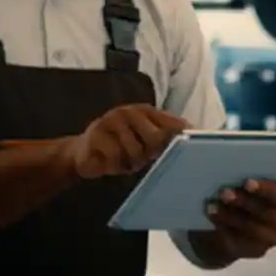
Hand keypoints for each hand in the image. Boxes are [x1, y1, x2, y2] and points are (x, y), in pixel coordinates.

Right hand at [63, 104, 187, 179]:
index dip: (183, 137)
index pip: (172, 123)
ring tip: (123, 160)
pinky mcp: (96, 134)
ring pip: (134, 151)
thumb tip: (192, 137)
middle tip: (142, 158)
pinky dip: (115, 165)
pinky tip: (110, 162)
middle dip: (150, 153)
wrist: (82, 152)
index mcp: (145, 111)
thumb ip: (165, 138)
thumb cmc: (121, 148)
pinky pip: (115, 156)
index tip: (192, 150)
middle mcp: (129, 111)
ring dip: (130, 162)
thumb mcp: (145, 142)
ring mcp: (111, 120)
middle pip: (155, 138)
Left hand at [201, 179, 275, 259]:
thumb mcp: (245, 186)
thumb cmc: (243, 195)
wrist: (233, 223)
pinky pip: (242, 242)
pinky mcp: (257, 251)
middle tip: (225, 193)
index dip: (265, 189)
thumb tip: (231, 168)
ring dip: (231, 217)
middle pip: (268, 214)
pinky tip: (213, 219)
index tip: (247, 183)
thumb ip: (245, 179)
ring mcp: (271, 239)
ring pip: (253, 229)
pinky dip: (225, 229)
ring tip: (213, 206)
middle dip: (245, 202)